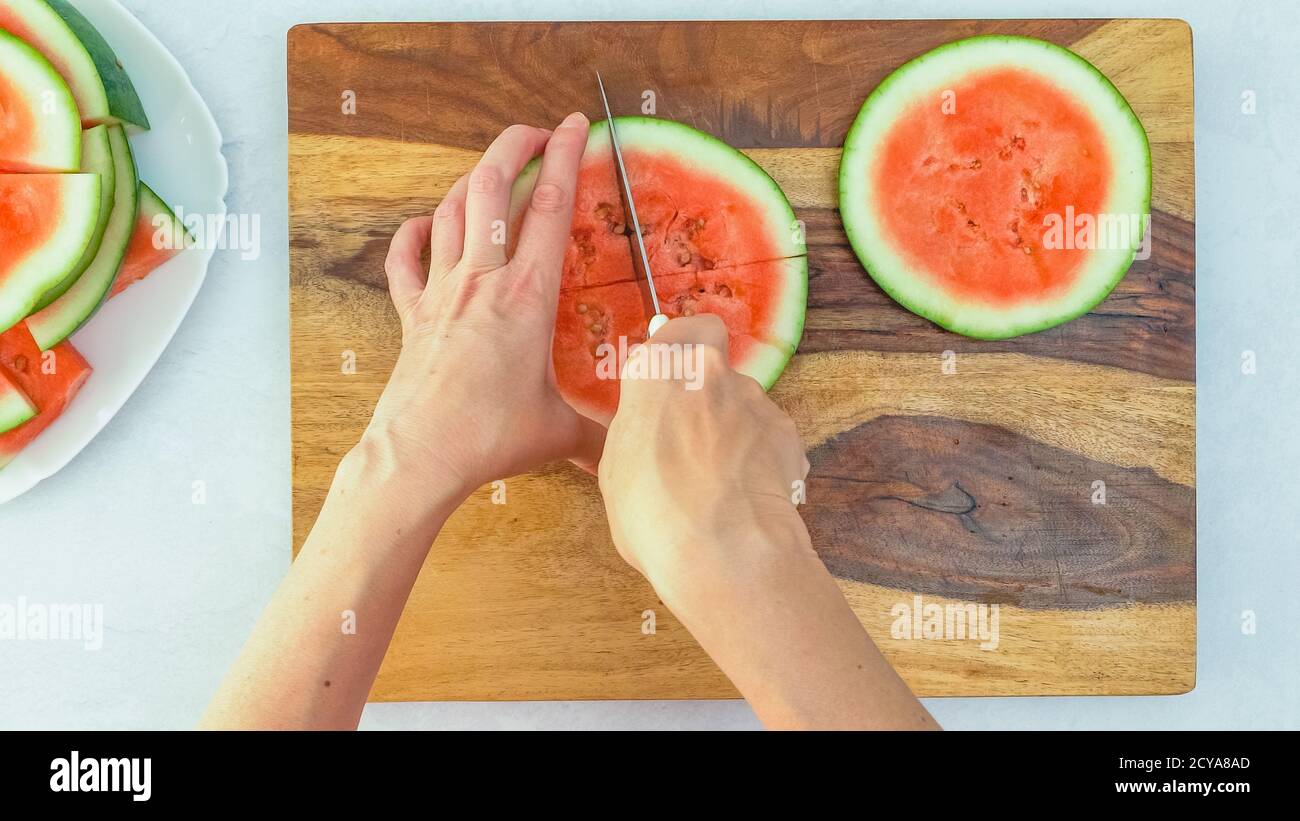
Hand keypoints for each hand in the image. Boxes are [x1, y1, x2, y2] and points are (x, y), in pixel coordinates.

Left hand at [365, 113, 605, 499]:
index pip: (551, 206)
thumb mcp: (561, 433)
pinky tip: (425, 226)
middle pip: (492, 186)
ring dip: (472, 180)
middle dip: (513, 144)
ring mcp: (442, 292)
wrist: (420, 454)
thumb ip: (601, 432)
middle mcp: (483, 280)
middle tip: (535, 131)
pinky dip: (414, 234)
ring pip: (451, 211)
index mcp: (528, 296)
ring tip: (493, 170)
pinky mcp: (412, 315)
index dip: (564, 155)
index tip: (574, 125)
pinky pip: (406, 259)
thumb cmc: (491, 438)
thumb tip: (630, 448)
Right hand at [598, 316, 936, 729]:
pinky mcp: (788, 434)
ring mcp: (756, 401)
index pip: (683, 329)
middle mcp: (712, 373)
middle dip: (708, 394)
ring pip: (745, 403)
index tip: (674, 374)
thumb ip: (637, 434)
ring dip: (735, 430)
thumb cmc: (650, 512)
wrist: (724, 548)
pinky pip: (769, 438)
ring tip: (722, 482)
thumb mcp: (616, 472)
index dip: (683, 347)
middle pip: (716, 366)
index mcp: (659, 371)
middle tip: (694, 437)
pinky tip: (749, 494)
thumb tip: (646, 437)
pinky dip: (761, 458)